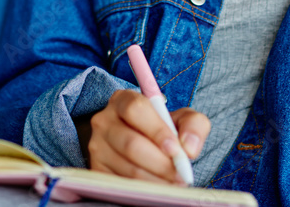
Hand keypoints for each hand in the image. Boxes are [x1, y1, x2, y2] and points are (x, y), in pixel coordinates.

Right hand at [79, 89, 209, 184]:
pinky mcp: (96, 169)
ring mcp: (97, 146)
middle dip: (161, 164)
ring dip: (156, 180)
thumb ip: (193, 125)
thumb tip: (188, 148)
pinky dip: (144, 190)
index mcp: (122, 100)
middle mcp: (104, 120)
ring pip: (128, 168)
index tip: (176, 150)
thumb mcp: (181, 119)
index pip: (136, 109)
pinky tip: (158, 187)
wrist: (143, 143)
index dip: (157, 130)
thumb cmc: (162, 129)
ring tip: (174, 182)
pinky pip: (121, 184)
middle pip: (131, 144)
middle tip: (181, 174)